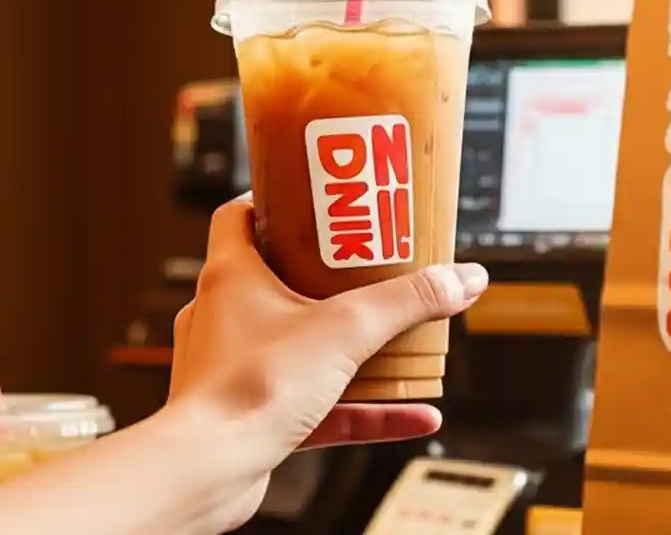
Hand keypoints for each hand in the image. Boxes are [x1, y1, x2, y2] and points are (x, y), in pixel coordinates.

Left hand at [164, 196, 487, 529]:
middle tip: (375, 271)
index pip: (239, 215)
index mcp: (232, 276)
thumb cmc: (247, 391)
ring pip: (304, 346)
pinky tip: (413, 413)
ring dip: (354, 348)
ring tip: (400, 343)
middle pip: (281, 280)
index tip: (320, 201)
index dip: (278, 203)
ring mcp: (237, 368)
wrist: (209, 470)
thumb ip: (408, 302)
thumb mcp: (346, 328)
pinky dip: (364, 408)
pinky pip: (319, 403)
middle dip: (334, 279)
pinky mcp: (254, 416)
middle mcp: (225, 318)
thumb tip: (461, 278)